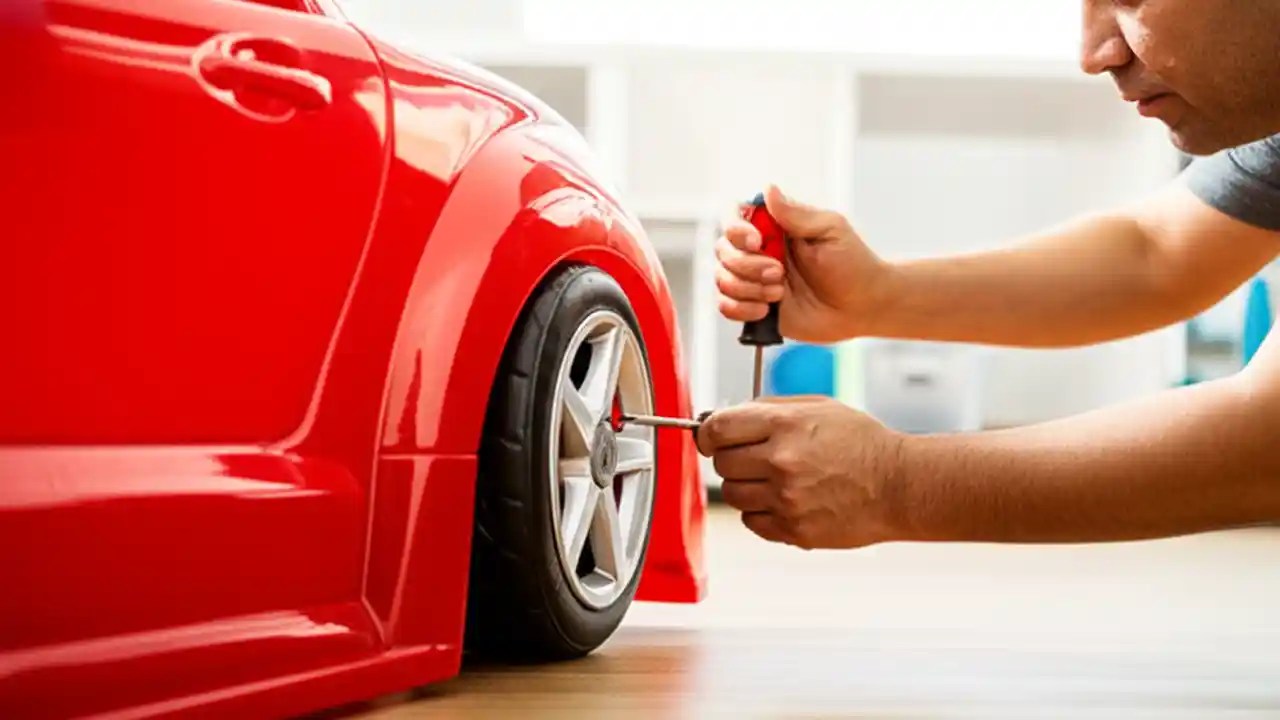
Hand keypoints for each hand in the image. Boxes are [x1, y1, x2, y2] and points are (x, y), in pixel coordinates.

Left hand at [695, 396, 906, 549]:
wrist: (898, 485)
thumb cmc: (861, 443)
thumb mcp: (818, 407)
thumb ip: (768, 409)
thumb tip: (723, 418)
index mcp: (785, 425)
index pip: (718, 428)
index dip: (707, 433)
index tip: (710, 438)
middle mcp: (782, 462)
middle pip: (722, 463)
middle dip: (732, 458)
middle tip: (754, 458)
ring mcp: (787, 499)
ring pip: (733, 494)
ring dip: (746, 486)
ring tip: (774, 480)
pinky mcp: (793, 530)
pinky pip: (751, 522)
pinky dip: (760, 512)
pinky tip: (784, 500)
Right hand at [716, 185, 890, 343]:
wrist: (863, 307)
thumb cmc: (853, 264)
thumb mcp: (830, 230)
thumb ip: (796, 213)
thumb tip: (768, 188)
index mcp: (775, 227)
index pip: (735, 216)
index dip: (736, 228)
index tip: (757, 241)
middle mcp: (759, 251)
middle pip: (723, 249)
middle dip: (747, 265)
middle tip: (779, 273)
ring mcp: (754, 279)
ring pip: (722, 278)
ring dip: (747, 288)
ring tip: (779, 293)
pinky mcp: (754, 306)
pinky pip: (725, 306)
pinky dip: (740, 309)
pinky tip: (765, 309)